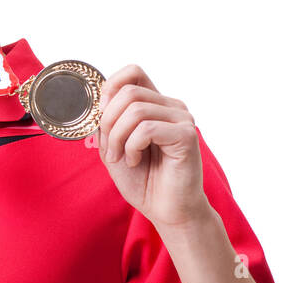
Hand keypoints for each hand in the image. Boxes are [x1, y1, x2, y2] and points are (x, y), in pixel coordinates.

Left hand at [95, 64, 210, 228]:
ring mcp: (182, 119)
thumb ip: (106, 123)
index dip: (110, 86)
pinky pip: (147, 129)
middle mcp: (172, 107)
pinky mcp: (187, 136)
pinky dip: (132, 146)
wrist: (166, 210)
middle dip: (108, 122)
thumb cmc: (143, 180)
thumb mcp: (113, 147)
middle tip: (109, 150)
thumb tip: (96, 103)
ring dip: (117, 137)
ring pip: (135, 110)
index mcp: (156, 105)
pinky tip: (136, 161)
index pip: (133, 72)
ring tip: (121, 157)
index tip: (100, 114)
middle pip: (129, 92)